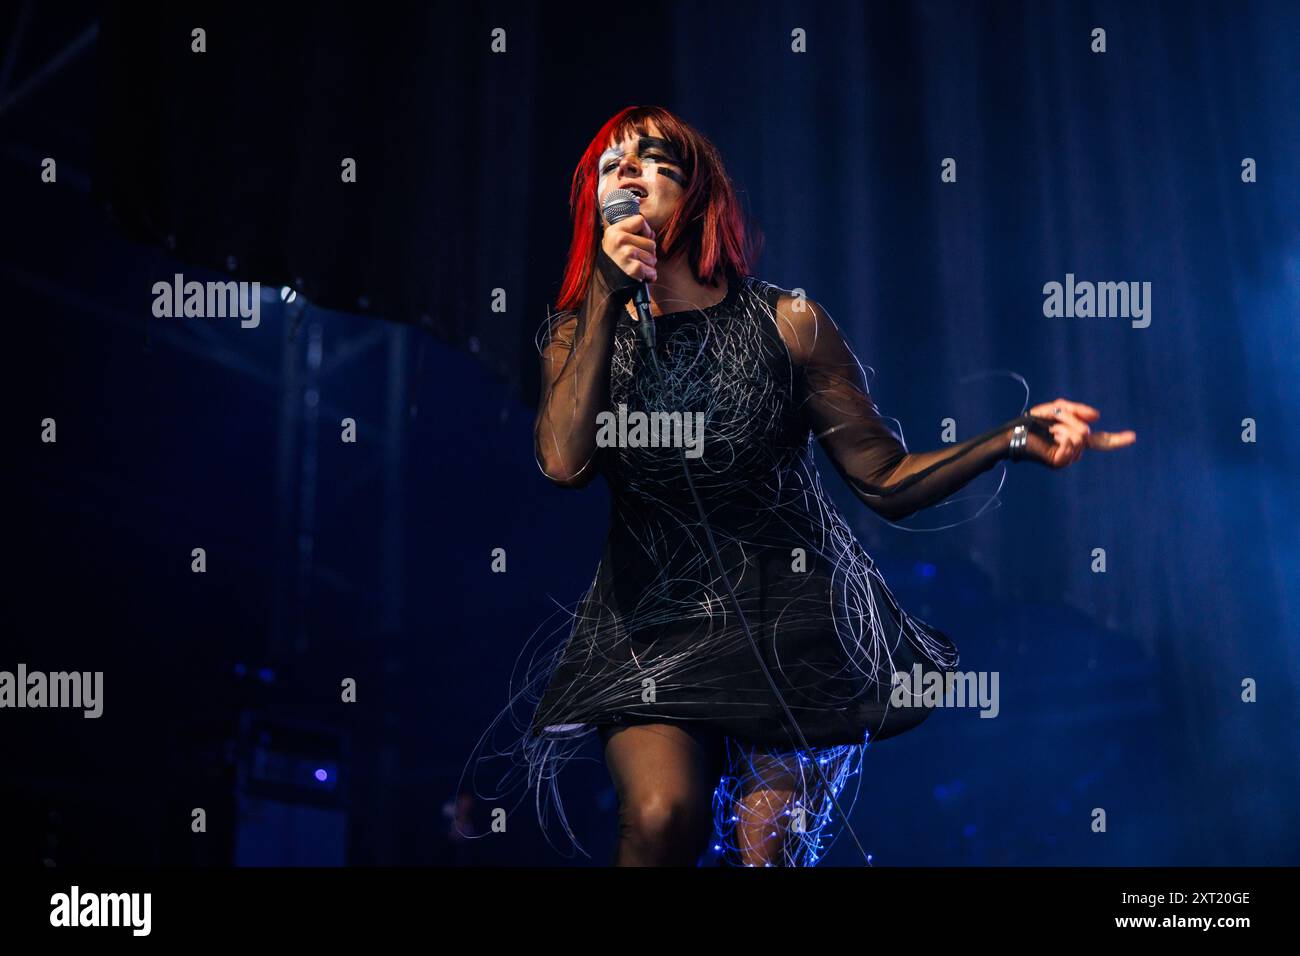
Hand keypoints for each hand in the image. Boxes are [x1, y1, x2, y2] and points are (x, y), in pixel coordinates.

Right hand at [600, 213, 656, 283]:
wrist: (601, 280)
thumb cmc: (612, 260)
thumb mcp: (616, 240)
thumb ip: (633, 232)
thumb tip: (652, 234)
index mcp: (615, 230)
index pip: (640, 221)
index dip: (644, 231)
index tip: (638, 240)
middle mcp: (619, 240)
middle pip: (651, 242)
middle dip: (648, 252)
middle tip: (637, 258)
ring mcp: (627, 254)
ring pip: (653, 257)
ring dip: (649, 265)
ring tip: (637, 266)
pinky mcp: (633, 268)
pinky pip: (651, 270)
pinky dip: (649, 275)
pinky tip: (641, 275)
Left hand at [1021, 398, 1135, 468]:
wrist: (1016, 431)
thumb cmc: (1034, 422)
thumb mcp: (1058, 408)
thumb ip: (1078, 410)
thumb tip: (1098, 417)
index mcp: (1076, 439)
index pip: (1100, 441)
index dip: (1117, 440)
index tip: (1133, 437)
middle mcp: (1074, 450)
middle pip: (1087, 431)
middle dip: (1071, 419)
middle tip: (1054, 421)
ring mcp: (1067, 458)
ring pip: (1080, 436)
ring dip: (1064, 426)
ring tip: (1050, 430)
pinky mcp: (1059, 461)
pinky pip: (1072, 443)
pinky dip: (1062, 434)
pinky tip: (1052, 435)